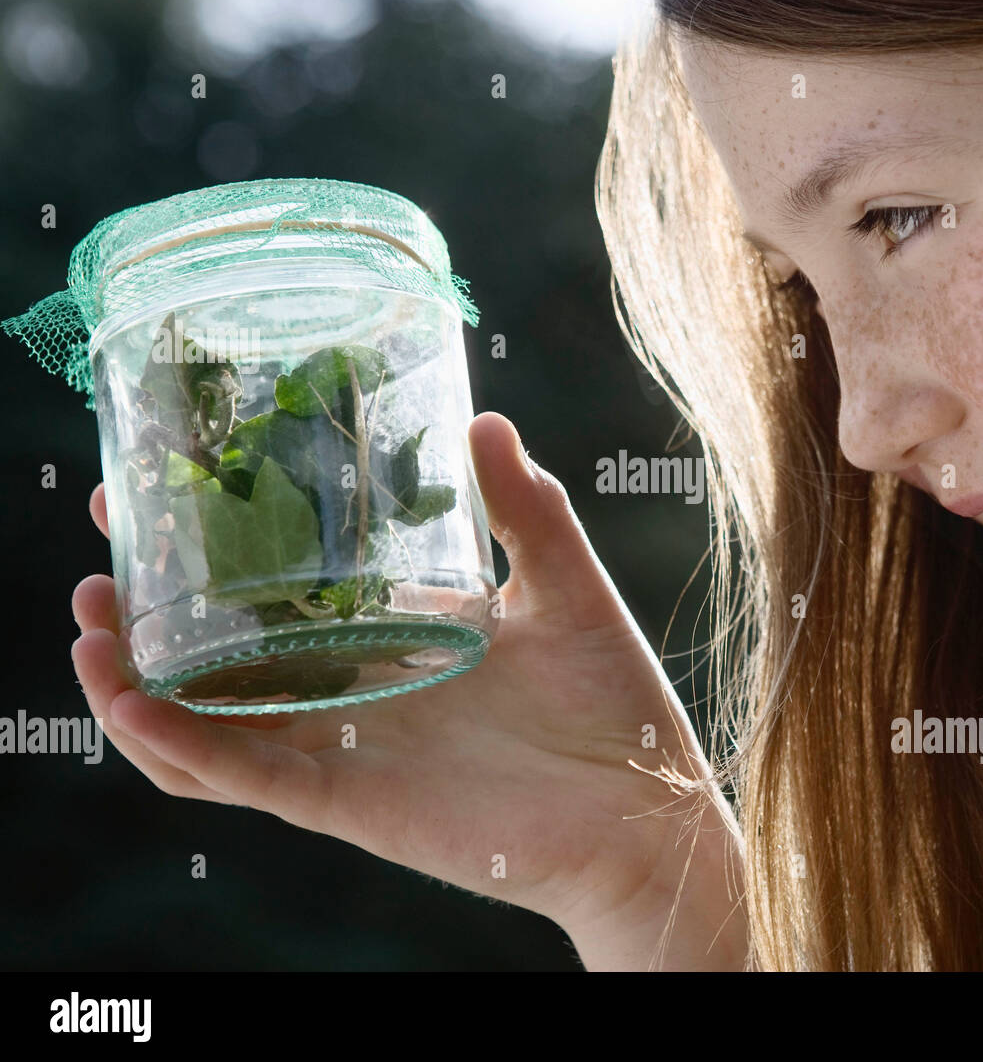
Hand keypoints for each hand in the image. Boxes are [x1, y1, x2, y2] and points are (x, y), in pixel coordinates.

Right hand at [71, 412, 743, 952]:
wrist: (645, 810)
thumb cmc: (614, 704)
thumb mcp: (568, 589)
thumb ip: (528, 513)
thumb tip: (483, 418)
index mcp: (397, 632)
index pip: (288, 583)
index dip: (221, 539)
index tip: (167, 480)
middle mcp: (357, 689)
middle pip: (226, 647)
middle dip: (152, 603)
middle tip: (103, 543)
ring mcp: (344, 748)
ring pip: (210, 717)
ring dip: (138, 676)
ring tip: (90, 621)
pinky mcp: (346, 802)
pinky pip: (243, 778)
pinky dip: (180, 746)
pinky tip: (132, 702)